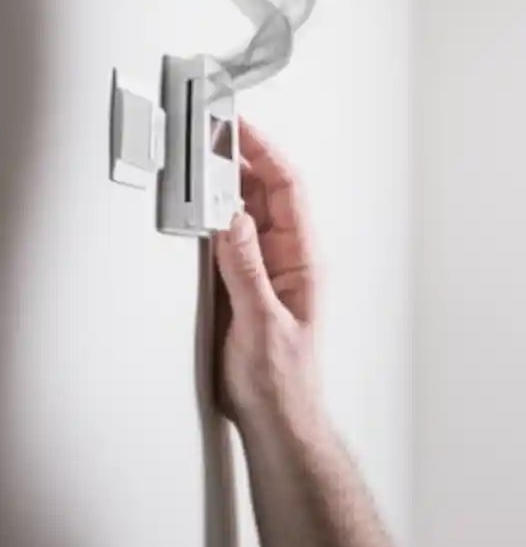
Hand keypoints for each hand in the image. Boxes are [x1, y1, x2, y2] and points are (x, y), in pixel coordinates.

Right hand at [213, 120, 321, 433]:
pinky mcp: (246, 283)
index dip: (267, 153)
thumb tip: (232, 219)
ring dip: (228, 185)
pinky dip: (215, 216)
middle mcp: (290, 258)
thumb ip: (246, 268)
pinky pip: (231, 238)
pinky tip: (199, 205)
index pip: (289, 191)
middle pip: (268, 193)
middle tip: (213, 132)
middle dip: (243, 159)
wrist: (276, 418)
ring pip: (248, 212)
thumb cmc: (282, 379)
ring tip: (203, 158)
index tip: (241, 128)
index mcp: (305, 260)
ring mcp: (268, 269)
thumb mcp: (262, 321)